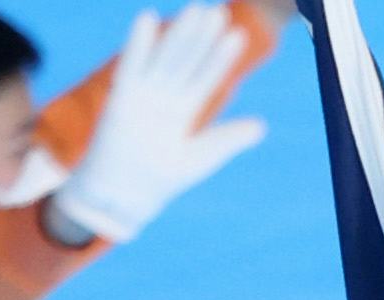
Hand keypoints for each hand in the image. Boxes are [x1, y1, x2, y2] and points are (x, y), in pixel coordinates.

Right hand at [44, 3, 268, 245]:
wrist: (126, 196)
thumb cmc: (161, 179)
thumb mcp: (200, 157)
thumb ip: (228, 139)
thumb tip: (261, 126)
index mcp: (183, 108)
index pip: (206, 77)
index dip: (221, 57)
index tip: (237, 34)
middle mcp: (164, 96)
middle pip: (187, 60)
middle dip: (202, 37)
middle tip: (219, 11)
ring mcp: (143, 94)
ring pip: (165, 58)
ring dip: (179, 34)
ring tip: (196, 10)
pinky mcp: (123, 97)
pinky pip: (132, 65)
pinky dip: (139, 43)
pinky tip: (147, 19)